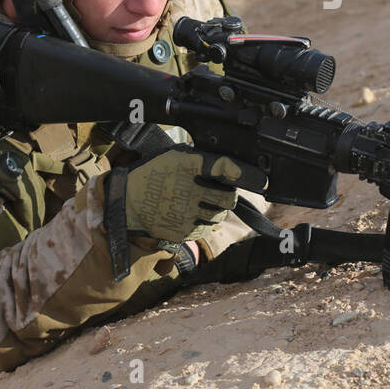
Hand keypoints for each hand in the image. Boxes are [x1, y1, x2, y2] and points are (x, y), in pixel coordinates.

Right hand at [124, 147, 266, 242]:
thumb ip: (201, 160)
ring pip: (219, 215)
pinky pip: (205, 227)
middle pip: (229, 198)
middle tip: (218, 190)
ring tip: (201, 202)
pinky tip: (190, 212)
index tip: (263, 182)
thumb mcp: (175, 156)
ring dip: (217, 209)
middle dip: (228, 195)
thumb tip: (228, 166)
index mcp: (189, 166)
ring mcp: (187, 214)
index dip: (246, 174)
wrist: (126, 202)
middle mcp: (191, 190)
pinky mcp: (183, 232)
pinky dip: (203, 221)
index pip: (225, 167)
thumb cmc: (153, 174)